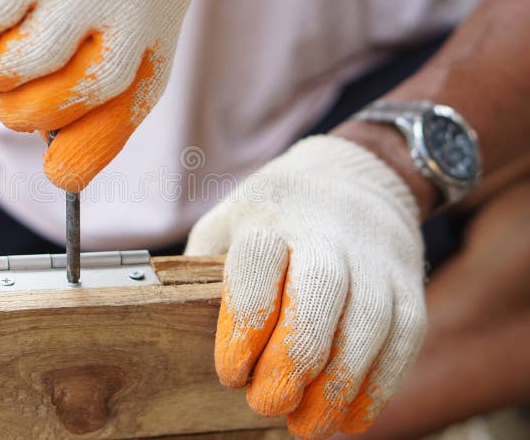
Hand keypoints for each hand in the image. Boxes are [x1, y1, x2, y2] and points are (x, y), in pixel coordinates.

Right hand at [0, 0, 197, 190]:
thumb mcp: (109, 2)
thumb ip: (93, 73)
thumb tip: (65, 173)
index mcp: (157, 7)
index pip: (136, 93)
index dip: (98, 142)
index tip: (62, 177)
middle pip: (84, 88)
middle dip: (29, 112)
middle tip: (4, 102)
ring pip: (28, 60)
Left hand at [185, 136, 427, 439]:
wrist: (355, 176)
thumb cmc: (275, 213)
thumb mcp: (228, 222)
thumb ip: (207, 270)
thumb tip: (184, 333)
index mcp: (269, 216)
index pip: (257, 265)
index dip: (244, 326)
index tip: (231, 373)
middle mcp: (326, 232)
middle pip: (318, 294)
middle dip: (292, 361)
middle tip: (268, 404)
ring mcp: (373, 256)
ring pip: (367, 323)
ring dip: (339, 386)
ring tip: (309, 425)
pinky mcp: (407, 281)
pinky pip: (404, 337)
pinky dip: (380, 385)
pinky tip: (351, 416)